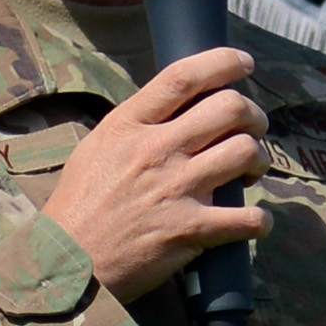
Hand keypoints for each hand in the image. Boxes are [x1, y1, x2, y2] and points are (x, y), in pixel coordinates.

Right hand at [38, 49, 270, 303]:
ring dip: (259, 160)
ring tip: (250, 171)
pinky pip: (246, 218)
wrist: (66, 262)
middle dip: (253, 115)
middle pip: (229, 108)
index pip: (184, 76)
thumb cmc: (79, 205)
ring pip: (245, 152)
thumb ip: (136, 125)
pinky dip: (259, 220)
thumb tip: (175, 109)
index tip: (243, 65)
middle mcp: (156, 150)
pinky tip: (254, 221)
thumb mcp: (97, 147)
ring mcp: (175, 188)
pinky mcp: (189, 229)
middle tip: (253, 129)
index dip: (224, 62)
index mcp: (129, 124)